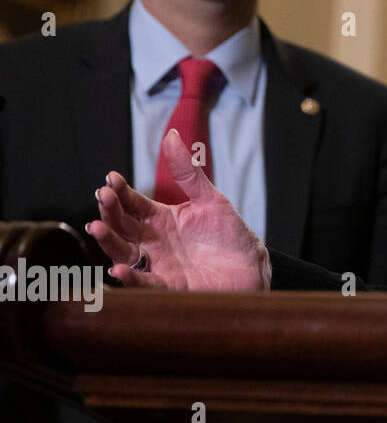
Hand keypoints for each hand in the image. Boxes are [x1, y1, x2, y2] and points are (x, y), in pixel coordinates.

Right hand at [87, 128, 270, 290]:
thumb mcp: (209, 198)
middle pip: (123, 226)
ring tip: (97, 227)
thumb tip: (171, 135)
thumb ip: (187, 172)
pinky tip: (119, 269)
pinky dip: (131, 278)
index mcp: (161, 219)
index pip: (133, 203)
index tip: (111, 178)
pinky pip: (145, 283)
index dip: (120, 192)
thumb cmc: (231, 234)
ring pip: (124, 252)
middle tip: (103, 195)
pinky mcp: (169, 286)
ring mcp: (158, 264)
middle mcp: (154, 241)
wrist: (252, 267)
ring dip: (109, 241)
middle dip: (110, 211)